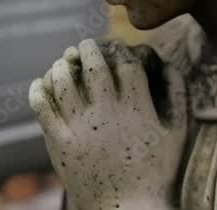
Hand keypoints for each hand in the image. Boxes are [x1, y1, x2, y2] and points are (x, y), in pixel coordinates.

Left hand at [29, 39, 187, 208]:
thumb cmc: (156, 172)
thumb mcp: (177, 133)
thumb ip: (176, 95)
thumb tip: (167, 63)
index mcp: (137, 108)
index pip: (125, 61)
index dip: (119, 49)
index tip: (115, 47)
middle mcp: (108, 113)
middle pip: (93, 65)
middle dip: (88, 49)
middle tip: (85, 45)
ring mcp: (81, 128)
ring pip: (63, 81)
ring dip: (61, 65)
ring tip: (63, 62)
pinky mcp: (60, 144)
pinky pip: (42, 107)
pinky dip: (39, 89)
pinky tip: (41, 83)